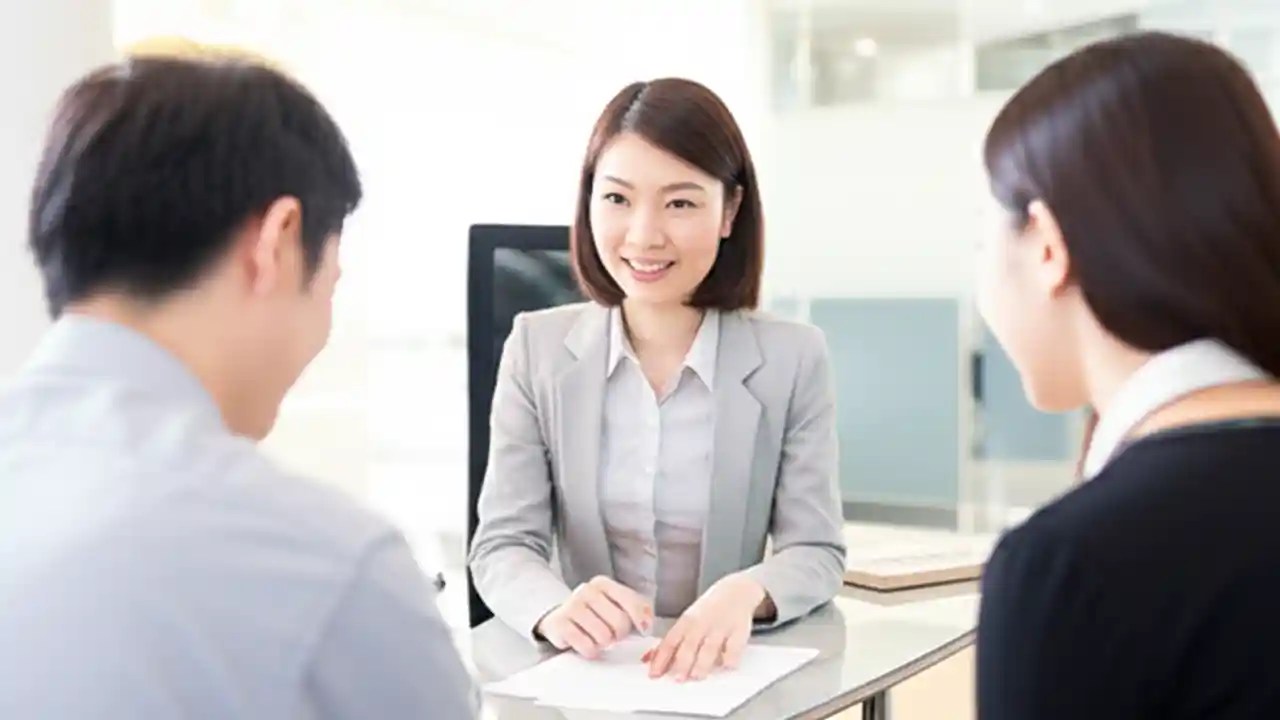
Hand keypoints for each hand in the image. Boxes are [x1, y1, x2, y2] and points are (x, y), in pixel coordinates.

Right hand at [536, 576, 652, 658]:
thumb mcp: (614, 603)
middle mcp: (587, 591)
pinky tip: (587, 643)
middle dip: (619, 634)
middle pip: (619, 622)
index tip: (643, 630)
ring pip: (603, 636)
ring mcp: (572, 606)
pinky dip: (590, 650)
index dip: (640, 619)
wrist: (559, 616)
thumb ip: (636, 608)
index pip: (630, 601)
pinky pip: (587, 646)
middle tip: (613, 635)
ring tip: (597, 638)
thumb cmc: (593, 612)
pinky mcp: (560, 624)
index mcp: (603, 584)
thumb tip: (647, 623)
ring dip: (603, 643)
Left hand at [642, 573, 766, 681]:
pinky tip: (726, 666)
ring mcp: (720, 627)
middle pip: (689, 645)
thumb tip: (650, 660)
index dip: (661, 658)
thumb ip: (674, 640)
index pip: (670, 641)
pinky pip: (734, 647)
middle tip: (677, 679)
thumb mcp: (688, 620)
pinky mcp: (739, 631)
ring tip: (697, 676)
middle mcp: (702, 624)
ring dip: (702, 663)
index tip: (654, 674)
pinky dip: (730, 658)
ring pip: (710, 647)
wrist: (735, 591)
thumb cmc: (707, 611)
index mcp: (686, 621)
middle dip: (682, 663)